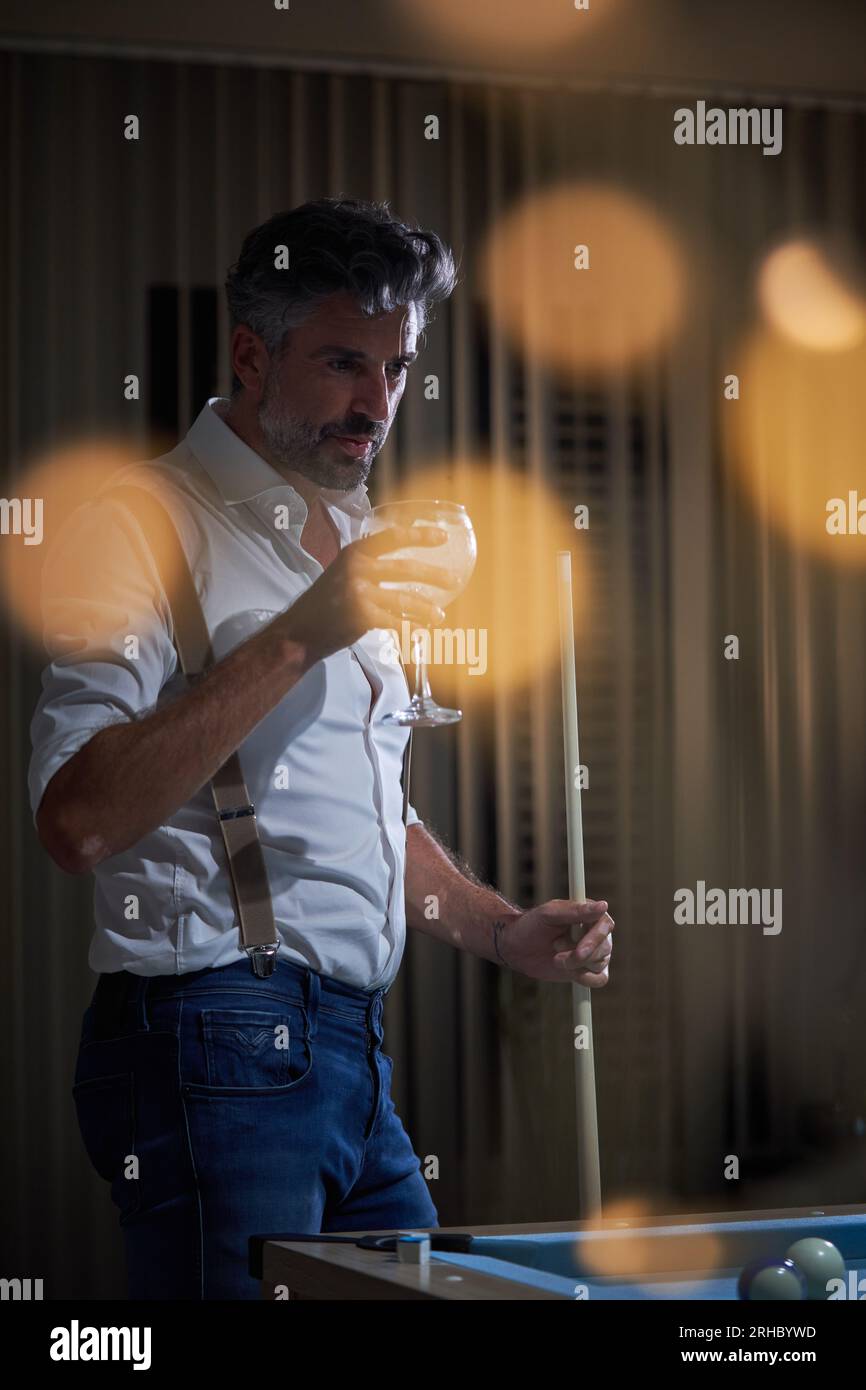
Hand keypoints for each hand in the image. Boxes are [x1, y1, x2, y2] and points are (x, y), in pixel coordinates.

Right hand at [276, 524, 448, 664]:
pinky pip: (396, 622)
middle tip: (454, 580)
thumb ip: (368, 565)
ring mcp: (359, 593)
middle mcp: (357, 568)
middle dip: (434, 576)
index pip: (392, 538)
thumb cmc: (326, 601)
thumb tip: (406, 564)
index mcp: (355, 553)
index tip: (443, 536)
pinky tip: (421, 632)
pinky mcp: (362, 617)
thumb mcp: (343, 572)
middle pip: (406, 569)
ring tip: (440, 616)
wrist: (300, 630)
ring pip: (404, 600)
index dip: (420, 535)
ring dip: (426, 609)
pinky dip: (410, 628)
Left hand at [493, 898, 613, 985]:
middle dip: (579, 956)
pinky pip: (600, 979)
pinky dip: (586, 979)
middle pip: (604, 948)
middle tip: (556, 951)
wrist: (518, 948)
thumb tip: (603, 906)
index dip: (594, 939)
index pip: (605, 925)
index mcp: (589, 914)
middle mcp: (596, 932)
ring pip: (600, 964)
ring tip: (556, 958)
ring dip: (575, 965)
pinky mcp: (588, 969)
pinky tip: (570, 972)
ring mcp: (594, 951)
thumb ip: (575, 911)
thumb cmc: (532, 925)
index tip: (579, 950)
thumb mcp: (549, 914)